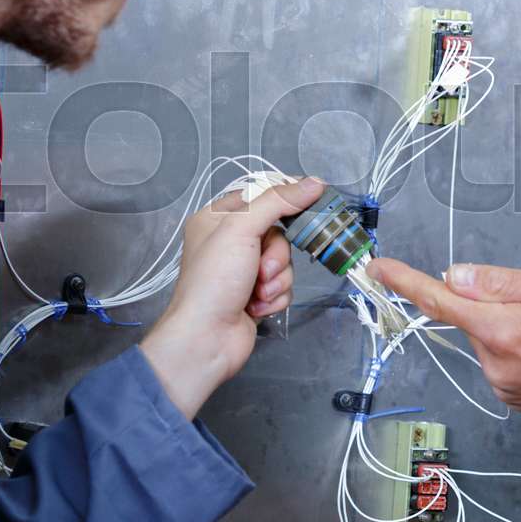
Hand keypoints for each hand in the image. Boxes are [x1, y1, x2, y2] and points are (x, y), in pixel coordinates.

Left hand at [139, 175, 323, 418]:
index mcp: (216, 219)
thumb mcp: (241, 230)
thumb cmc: (214, 280)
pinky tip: (257, 308)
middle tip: (262, 270)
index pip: (260, 196)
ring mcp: (243, 271)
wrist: (206, 339)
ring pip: (283, 262)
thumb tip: (315, 182)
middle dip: (276, 255)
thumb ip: (278, 202)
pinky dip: (275, 297)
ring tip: (257, 293)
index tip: (311, 200)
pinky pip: (283, 286)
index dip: (284, 200)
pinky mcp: (255, 295)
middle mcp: (229, 242)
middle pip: (277, 233)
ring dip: (277, 279)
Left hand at [366, 258, 520, 428]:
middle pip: (474, 320)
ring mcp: (507, 387)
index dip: (406, 282)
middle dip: (497, 305)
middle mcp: (495, 364)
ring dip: (512, 329)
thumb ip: (502, 283)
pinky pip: (506, 363)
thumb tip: (456, 276)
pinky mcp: (520, 401)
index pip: (440, 302)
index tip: (377, 269)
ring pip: (492, 342)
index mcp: (502, 330)